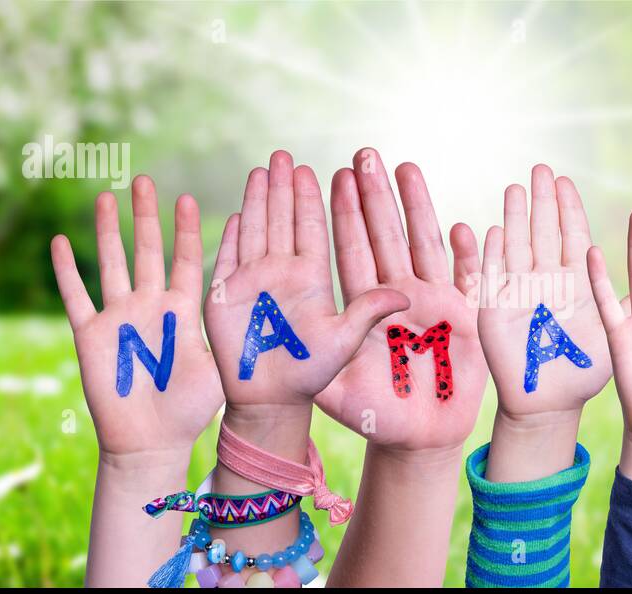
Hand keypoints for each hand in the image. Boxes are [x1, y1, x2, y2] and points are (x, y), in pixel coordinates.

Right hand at [51, 177, 222, 459]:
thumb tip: (266, 314)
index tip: (187, 198)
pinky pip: (76, 296)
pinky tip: (60, 241)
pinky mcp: (90, 334)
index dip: (186, 230)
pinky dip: (66, 270)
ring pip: (112, 263)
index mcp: (183, 310)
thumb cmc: (191, 410)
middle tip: (144, 180)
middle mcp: (150, 305)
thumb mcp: (220, 366)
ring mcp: (119, 317)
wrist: (151, 441)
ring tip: (104, 196)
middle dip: (146, 216)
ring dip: (107, 230)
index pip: (186, 259)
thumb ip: (230, 335)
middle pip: (147, 250)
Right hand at [203, 151, 409, 447]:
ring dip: (258, 200)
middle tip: (286, 154)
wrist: (270, 402)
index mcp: (313, 279)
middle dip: (284, 187)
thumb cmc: (312, 375)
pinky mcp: (225, 295)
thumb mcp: (347, 342)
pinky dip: (232, 235)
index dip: (313, 200)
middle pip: (283, 220)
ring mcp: (253, 281)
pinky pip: (229, 257)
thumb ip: (370, 313)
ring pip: (257, 230)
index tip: (320, 169)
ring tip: (263, 169)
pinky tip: (236, 209)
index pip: (313, 229)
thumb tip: (406, 293)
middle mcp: (283, 273)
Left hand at [314, 148, 486, 452]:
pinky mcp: (465, 321)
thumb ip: (321, 368)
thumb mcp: (340, 393)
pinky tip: (465, 229)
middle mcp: (399, 297)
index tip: (332, 174)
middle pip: (385, 236)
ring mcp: (434, 304)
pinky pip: (470, 283)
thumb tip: (292, 345)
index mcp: (364, 308)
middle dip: (375, 195)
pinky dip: (469, 258)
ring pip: (424, 245)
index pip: (350, 251)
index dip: (342, 213)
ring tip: (408, 168)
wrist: (418, 438)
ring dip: (417, 207)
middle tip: (364, 153)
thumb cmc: (376, 415)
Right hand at [476, 167, 610, 480]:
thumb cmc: (586, 370)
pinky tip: (493, 231)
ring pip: (516, 247)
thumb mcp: (615, 332)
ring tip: (516, 189)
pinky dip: (492, 256)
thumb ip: (626, 302)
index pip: (570, 235)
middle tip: (541, 169)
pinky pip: (492, 279)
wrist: (551, 401)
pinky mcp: (496, 311)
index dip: (567, 208)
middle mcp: (546, 279)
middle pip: (542, 232)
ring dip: (515, 218)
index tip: (565, 181)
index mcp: (575, 279)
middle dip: (541, 202)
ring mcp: (519, 292)